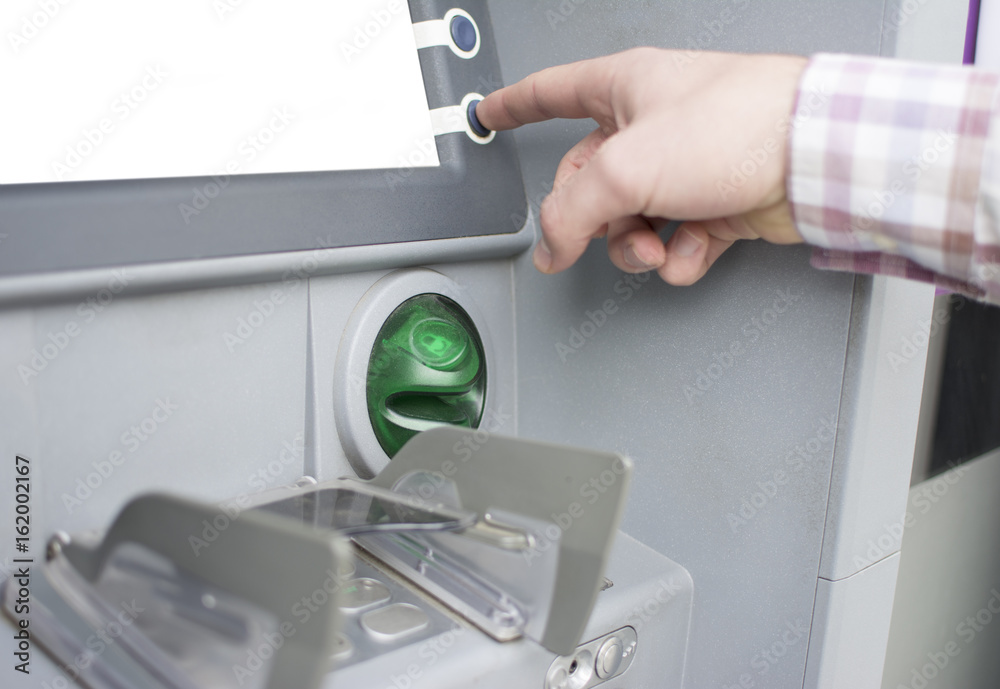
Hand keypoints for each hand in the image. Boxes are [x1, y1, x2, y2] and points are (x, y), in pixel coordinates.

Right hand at [475, 48, 807, 284]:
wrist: (814, 158)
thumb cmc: (737, 126)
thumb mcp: (625, 168)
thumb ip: (571, 211)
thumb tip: (550, 245)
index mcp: (625, 89)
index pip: (551, 93)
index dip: (515, 105)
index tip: (490, 113)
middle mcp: (654, 124)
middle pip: (591, 181)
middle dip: (591, 220)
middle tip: (590, 241)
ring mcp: (687, 165)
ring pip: (632, 218)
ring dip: (637, 246)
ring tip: (656, 246)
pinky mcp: (718, 202)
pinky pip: (676, 239)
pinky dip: (681, 254)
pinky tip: (693, 250)